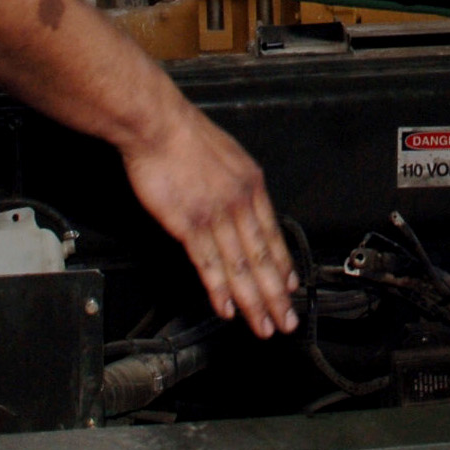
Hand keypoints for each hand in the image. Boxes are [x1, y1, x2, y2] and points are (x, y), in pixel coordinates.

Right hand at [121, 102, 298, 337]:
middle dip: (276, 295)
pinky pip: (209, 264)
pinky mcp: (189, 224)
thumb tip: (243, 203)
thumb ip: (237, 184)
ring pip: (241, 267)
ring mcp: (216, 215)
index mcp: (251, 184)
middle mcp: (239, 202)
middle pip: (263, 257)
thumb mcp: (227, 155)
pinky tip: (227, 308)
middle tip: (286, 320)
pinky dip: (220, 290)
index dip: (283, 265)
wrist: (158, 124)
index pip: (272, 234)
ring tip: (262, 325)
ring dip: (253, 302)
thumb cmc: (185, 136)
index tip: (290, 288)